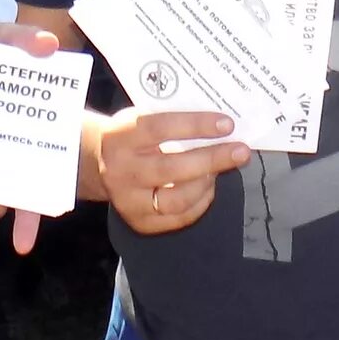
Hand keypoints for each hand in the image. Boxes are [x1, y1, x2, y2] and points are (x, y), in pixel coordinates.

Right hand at [91, 106, 249, 236]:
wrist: (97, 163)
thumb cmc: (131, 135)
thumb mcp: (140, 117)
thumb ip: (171, 119)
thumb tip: (220, 124)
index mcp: (120, 137)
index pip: (160, 128)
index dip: (196, 126)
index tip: (227, 124)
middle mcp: (121, 171)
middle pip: (171, 168)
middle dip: (212, 159)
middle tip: (240, 151)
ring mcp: (128, 201)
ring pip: (177, 199)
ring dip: (207, 183)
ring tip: (220, 169)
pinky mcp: (139, 222)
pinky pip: (179, 217)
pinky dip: (200, 202)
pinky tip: (208, 186)